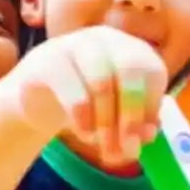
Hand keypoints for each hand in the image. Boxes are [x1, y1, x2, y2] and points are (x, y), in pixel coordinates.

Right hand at [9, 26, 168, 165]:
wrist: (37, 100)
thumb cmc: (87, 102)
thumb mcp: (118, 113)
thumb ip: (137, 121)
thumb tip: (148, 134)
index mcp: (130, 48)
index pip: (152, 71)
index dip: (152, 107)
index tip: (144, 138)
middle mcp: (105, 39)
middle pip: (130, 69)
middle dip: (132, 114)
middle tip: (128, 149)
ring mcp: (74, 45)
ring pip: (101, 83)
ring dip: (107, 124)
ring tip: (106, 149)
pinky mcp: (47, 62)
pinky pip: (73, 94)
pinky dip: (84, 121)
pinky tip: (85, 133)